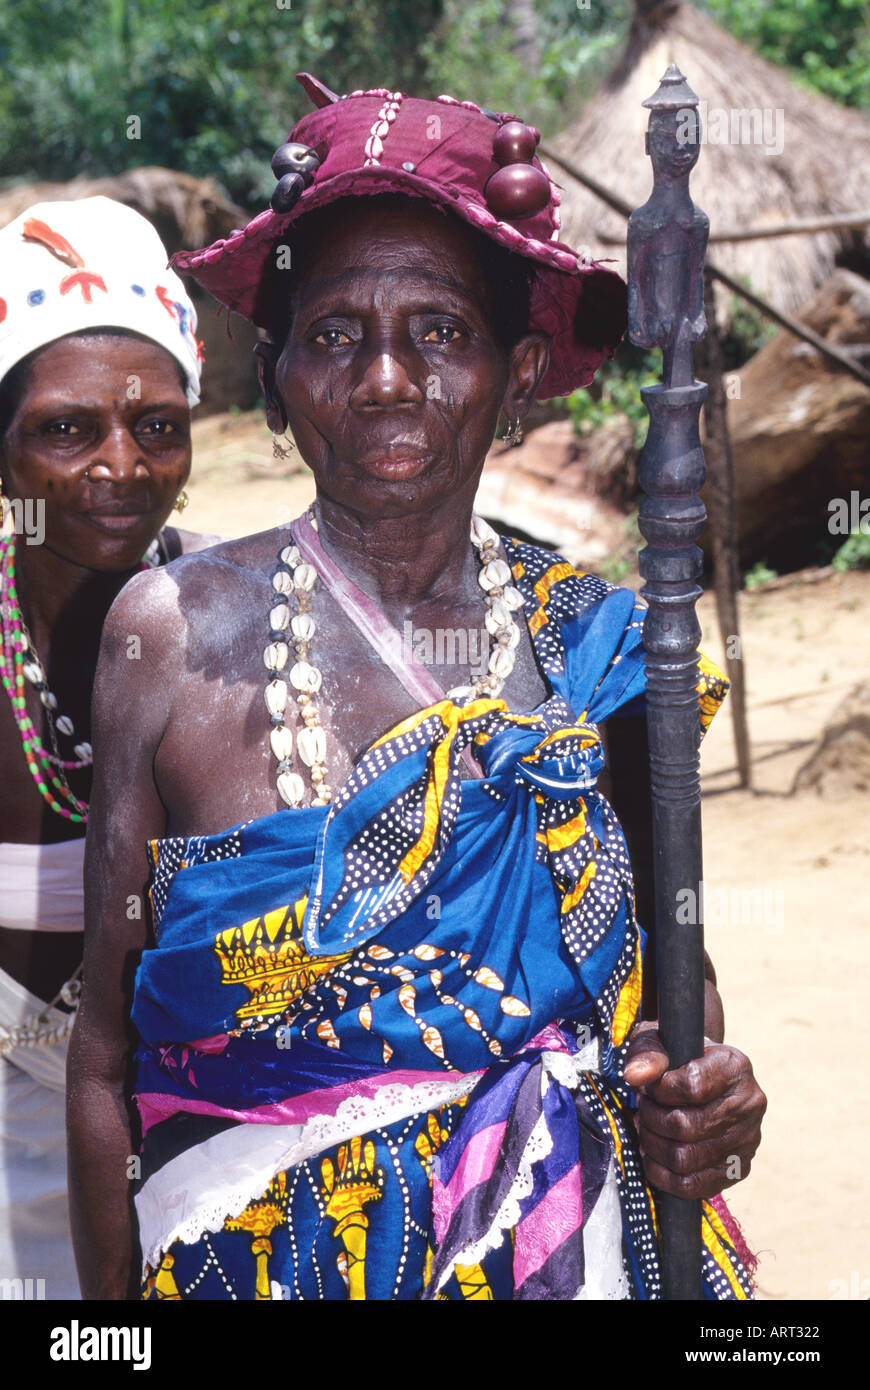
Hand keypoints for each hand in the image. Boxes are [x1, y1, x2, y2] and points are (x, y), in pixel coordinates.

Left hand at [623, 1021, 765, 1199]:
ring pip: (685, 1158)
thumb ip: (648, 1052)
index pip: (692, 1086)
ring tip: (648, 1128)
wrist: (705, 1078)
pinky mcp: (738, 1169)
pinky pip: (692, 1186)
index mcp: (735, 1067)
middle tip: (643, 1109)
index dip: (659, 1090)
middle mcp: (749, 1105)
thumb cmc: (678, 1057)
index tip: (650, 1087)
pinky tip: (654, 1154)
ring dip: (653, 1145)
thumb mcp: (660, 1041)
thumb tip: (636, 1076)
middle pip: (685, 1127)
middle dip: (651, 1119)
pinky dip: (663, 1174)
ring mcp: (747, 1141)